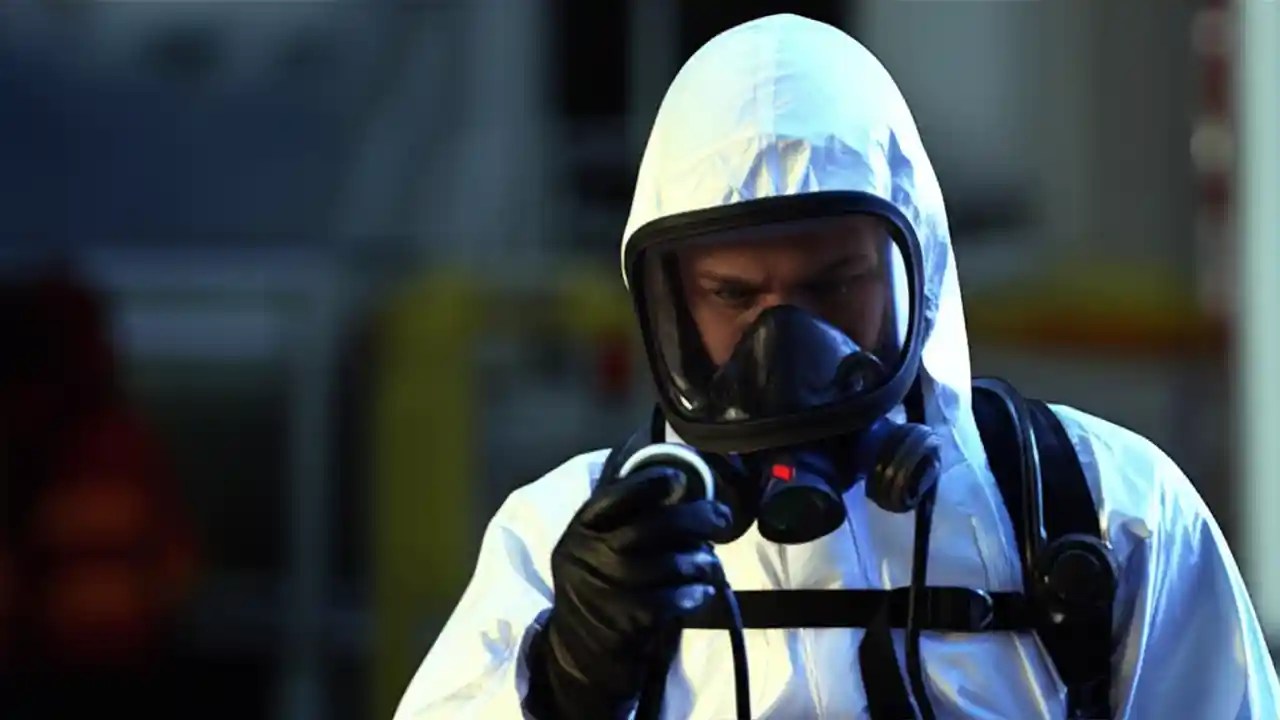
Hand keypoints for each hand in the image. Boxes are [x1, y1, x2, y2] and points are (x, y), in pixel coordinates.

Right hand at [525, 463, 732, 717]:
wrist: (578, 653)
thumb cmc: (603, 589)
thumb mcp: (599, 550)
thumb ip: (629, 523)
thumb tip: (686, 495)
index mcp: (582, 529)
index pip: (613, 497)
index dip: (648, 484)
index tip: (680, 481)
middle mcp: (585, 553)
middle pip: (649, 526)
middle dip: (694, 518)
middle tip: (722, 518)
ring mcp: (601, 588)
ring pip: (663, 564)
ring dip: (699, 561)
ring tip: (713, 564)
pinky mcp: (618, 620)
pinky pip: (665, 601)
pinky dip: (691, 594)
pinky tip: (704, 593)